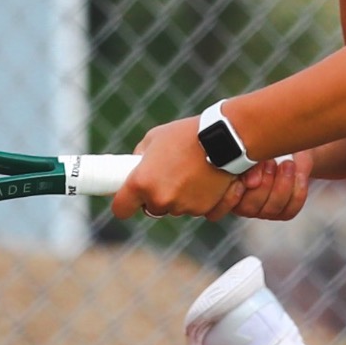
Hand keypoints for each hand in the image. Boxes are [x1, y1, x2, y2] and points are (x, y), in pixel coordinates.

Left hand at [109, 117, 242, 220]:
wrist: (225, 139)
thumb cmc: (187, 134)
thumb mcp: (154, 138)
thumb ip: (141, 157)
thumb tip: (135, 167)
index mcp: (141, 182)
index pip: (121, 209)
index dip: (124, 204)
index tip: (128, 200)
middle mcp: (160, 199)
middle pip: (151, 209)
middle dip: (157, 196)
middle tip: (169, 175)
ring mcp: (182, 207)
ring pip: (175, 208)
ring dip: (179, 196)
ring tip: (191, 171)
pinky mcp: (203, 210)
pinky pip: (195, 208)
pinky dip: (199, 198)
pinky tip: (205, 179)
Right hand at [227, 151, 312, 220]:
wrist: (288, 145)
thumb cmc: (262, 145)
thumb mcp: (252, 148)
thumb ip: (246, 164)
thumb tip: (250, 182)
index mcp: (224, 189)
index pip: (217, 208)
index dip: (228, 199)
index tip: (240, 182)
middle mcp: (241, 204)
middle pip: (248, 208)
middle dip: (263, 185)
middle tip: (270, 163)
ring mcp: (262, 210)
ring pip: (271, 209)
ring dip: (282, 185)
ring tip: (287, 164)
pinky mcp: (283, 211)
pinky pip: (290, 209)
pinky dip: (297, 191)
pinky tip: (298, 174)